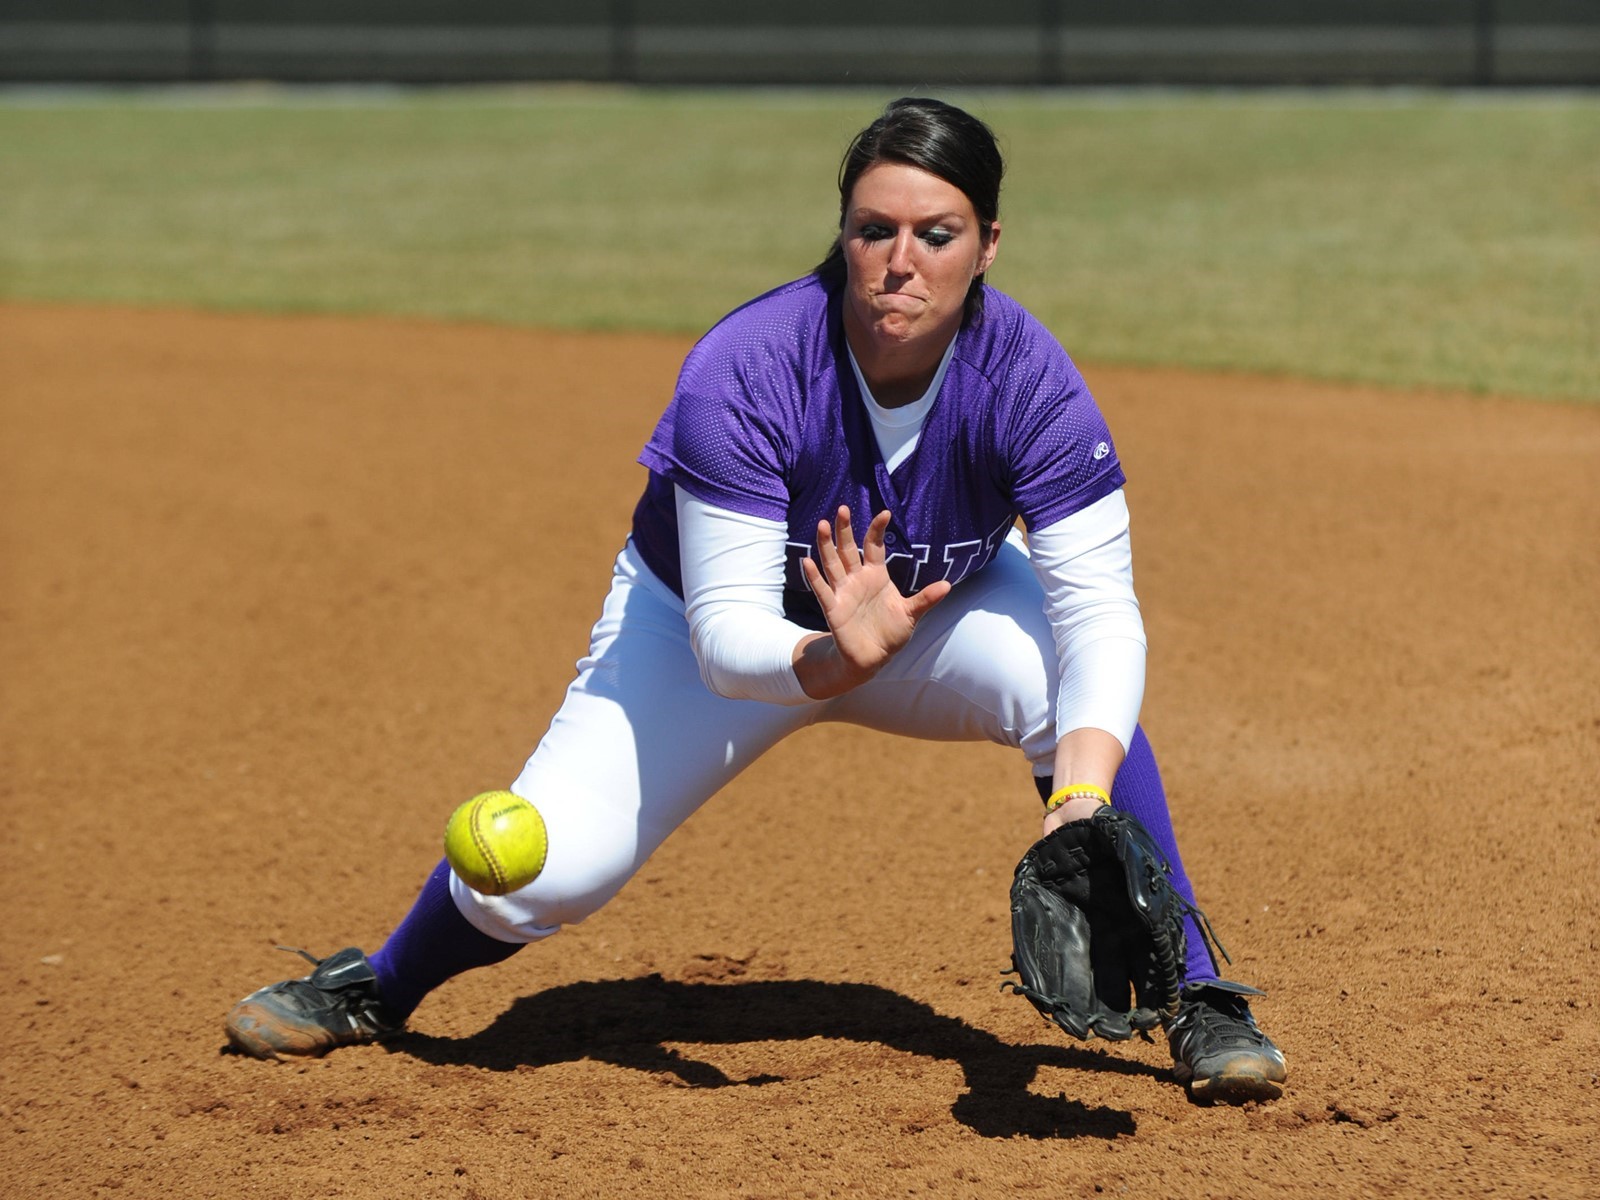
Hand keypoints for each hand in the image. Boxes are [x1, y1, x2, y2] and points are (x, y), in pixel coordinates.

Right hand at [796, 507, 949, 695]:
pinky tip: (807, 561)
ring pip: (832, 564)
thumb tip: (947, 585)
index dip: (877, 530)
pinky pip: (822, 591)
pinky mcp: (833, 609)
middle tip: (842, 509)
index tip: (885, 513)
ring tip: (822, 525)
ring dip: (826, 546)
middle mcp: (857, 580)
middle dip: (844, 530)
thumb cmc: (891, 633)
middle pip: (848, 549)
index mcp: (876, 576)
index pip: (874, 547)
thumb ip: (925, 599)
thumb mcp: (911, 615)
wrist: (874, 658)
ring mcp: (843, 593)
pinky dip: (814, 578)